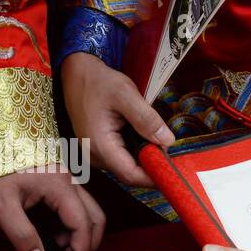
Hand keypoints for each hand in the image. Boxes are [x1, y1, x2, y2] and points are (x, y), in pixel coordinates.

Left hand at [0, 167, 104, 250]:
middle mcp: (68, 180)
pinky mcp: (56, 179)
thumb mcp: (0, 204)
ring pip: (87, 210)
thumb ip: (20, 234)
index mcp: (59, 185)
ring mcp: (64, 178)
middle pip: (95, 217)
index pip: (83, 224)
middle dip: (88, 244)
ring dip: (79, 234)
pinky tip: (50, 233)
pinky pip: (74, 204)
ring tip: (56, 250)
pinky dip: (70, 224)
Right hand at [60, 52, 174, 185]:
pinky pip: (119, 158)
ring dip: (143, 157)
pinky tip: (142, 136)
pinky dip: (134, 152)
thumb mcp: (126, 95)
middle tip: (170, 150)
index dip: (154, 176)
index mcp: (99, 145)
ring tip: (157, 140)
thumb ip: (147, 119)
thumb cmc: (98, 82)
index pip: (131, 175)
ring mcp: (92, 154)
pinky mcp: (95, 149)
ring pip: (125, 166)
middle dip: (151, 165)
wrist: (76, 74)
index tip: (174, 170)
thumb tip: (168, 142)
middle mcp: (93, 156)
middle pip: (129, 173)